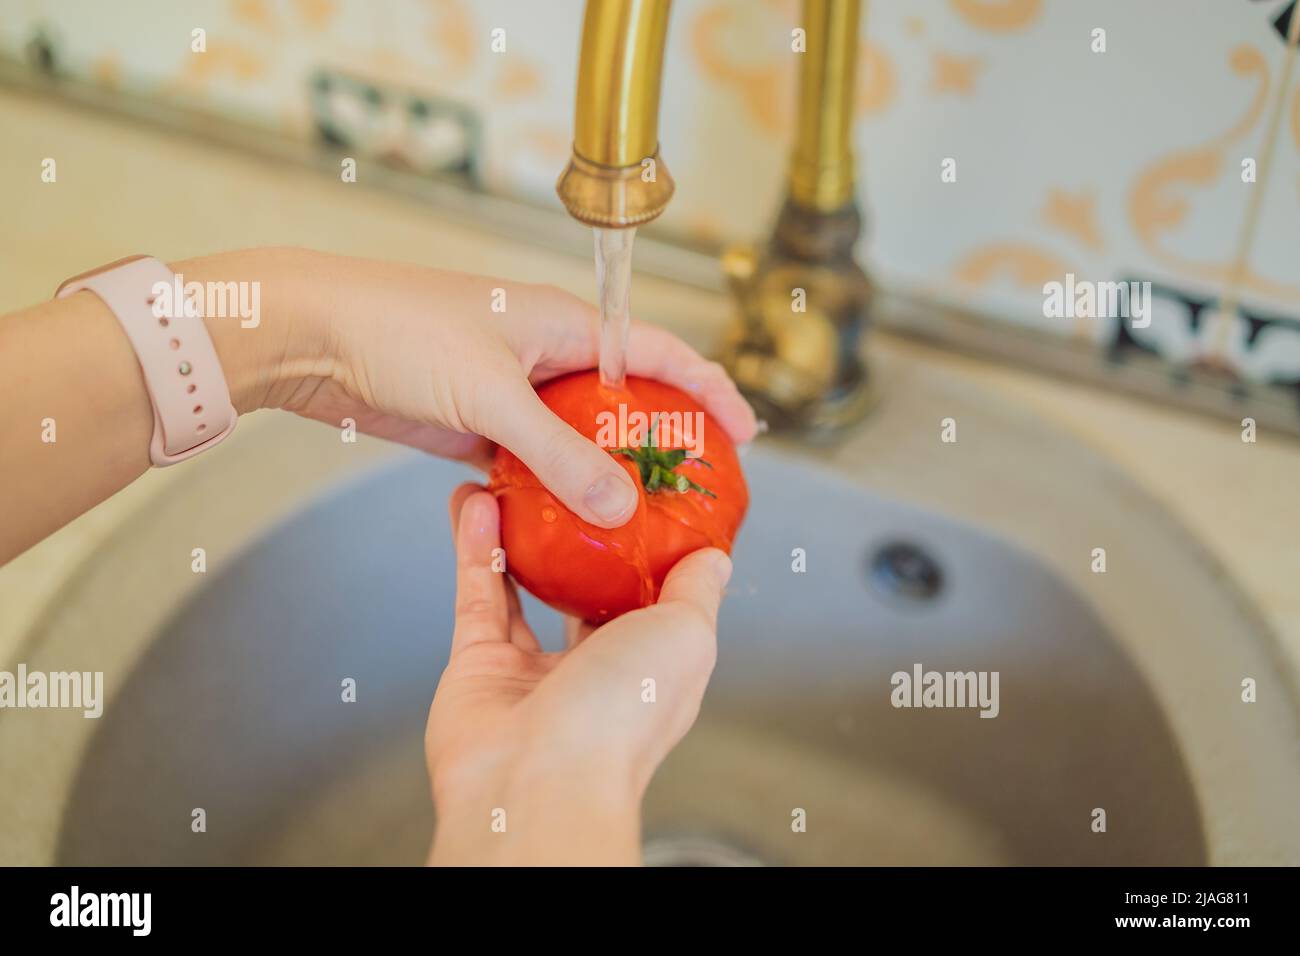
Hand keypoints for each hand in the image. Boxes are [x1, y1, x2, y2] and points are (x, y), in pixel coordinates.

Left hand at [205, 247, 756, 528]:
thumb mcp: (491, 396)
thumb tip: (623, 506)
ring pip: (577, 439)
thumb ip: (559, 454)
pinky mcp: (477, 426)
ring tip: (643, 523)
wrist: (309, 335)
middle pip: (623, 402)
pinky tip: (571, 527)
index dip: (709, 391)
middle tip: (697, 494)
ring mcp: (511, 392)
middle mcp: (547, 355)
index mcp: (566, 324)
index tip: (745, 435)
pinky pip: (532, 462)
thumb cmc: (402, 335)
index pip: (660, 354)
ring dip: (604, 476)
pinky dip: (553, 490)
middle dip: (662, 444)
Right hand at [425, 484, 730, 865]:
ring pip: (523, 584)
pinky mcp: (479, 666)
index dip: (646, 549)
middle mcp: (593, 669)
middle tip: (569, 481)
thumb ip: (696, 592)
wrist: (538, 779)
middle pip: (583, 588)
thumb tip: (716, 557)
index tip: (639, 492)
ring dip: (516, 531)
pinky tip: (478, 502)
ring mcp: (533, 670)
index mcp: (650, 666)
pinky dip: (477, 547)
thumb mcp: (687, 637)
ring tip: (512, 478)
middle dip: (575, 538)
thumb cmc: (625, 716)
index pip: (652, 599)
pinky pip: (479, 594)